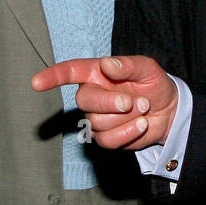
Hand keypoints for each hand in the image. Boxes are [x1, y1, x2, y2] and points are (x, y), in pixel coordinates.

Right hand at [30, 55, 176, 148]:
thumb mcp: (147, 68)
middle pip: (83, 100)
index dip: (52, 76)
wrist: (169, 111)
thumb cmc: (153, 84)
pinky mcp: (104, 137)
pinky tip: (141, 125)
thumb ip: (128, 64)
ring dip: (126, 117)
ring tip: (142, 109)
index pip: (69, 72)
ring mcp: (96, 118)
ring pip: (97, 122)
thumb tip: (106, 64)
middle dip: (110, 102)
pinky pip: (107, 140)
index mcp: (96, 73)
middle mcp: (92, 94)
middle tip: (133, 101)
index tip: (36, 83)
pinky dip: (128, 133)